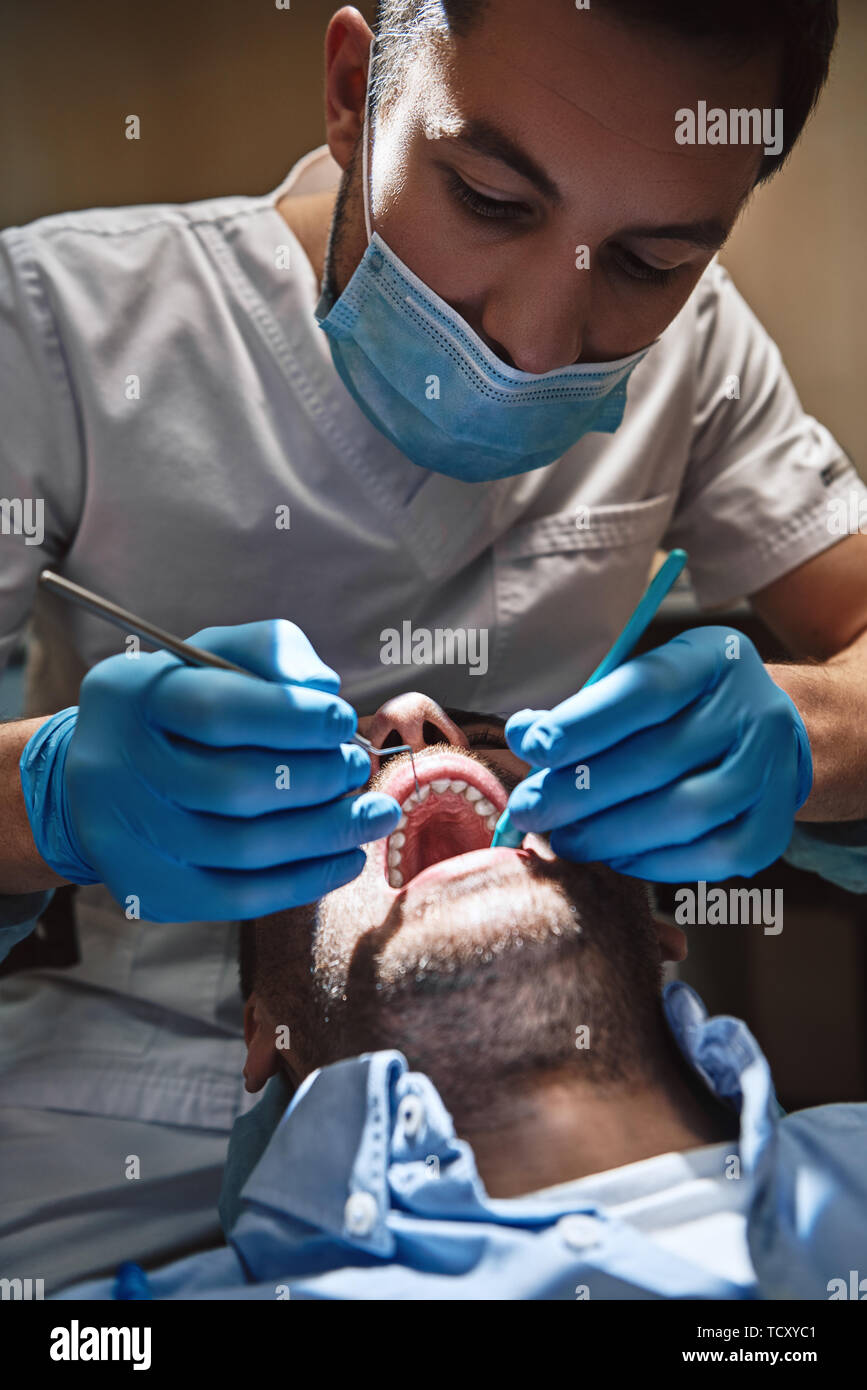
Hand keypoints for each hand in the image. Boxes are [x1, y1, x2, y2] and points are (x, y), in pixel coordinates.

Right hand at [19, 620, 399, 920]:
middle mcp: (113, 769)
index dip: (294, 719)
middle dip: (318, 779)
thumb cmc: (182, 703)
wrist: (107, 771)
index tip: (343, 720)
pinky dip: (308, 880)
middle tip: (356, 767)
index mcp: (130, 697)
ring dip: (328, 832)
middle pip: (236, 789)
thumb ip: (272, 652)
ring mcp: (125, 839)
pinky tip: (349, 857)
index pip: (218, 712)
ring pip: (245, 849)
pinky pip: (240, 898)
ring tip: (374, 813)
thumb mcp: (216, 655)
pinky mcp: (149, 890)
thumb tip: (322, 689)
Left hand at [502, 626, 812, 881]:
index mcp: (710, 659)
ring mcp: (771, 768)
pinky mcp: (776, 821)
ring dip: (614, 833)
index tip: (533, 748)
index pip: (646, 691)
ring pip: (690, 812)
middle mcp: (751, 709)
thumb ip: (581, 712)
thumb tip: (522, 736)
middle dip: (582, 792)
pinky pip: (717, 854)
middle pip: (660, 759)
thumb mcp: (636, 687)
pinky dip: (658, 862)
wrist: (768, 731)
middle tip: (529, 811)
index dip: (586, 724)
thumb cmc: (679, 708)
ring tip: (564, 839)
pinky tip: (616, 858)